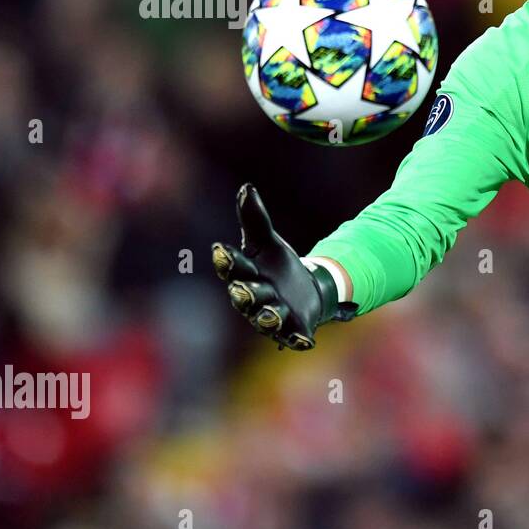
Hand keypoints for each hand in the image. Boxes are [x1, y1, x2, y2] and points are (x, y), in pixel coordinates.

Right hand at [211, 183, 354, 349]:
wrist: (305, 290)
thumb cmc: (278, 266)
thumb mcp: (269, 242)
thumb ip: (256, 218)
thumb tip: (247, 188)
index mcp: (244, 275)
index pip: (231, 267)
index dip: (226, 260)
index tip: (221, 249)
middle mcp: (253, 299)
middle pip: (246, 296)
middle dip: (245, 293)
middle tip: (244, 289)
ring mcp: (273, 317)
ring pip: (266, 319)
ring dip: (269, 317)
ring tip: (274, 313)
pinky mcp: (293, 330)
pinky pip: (294, 338)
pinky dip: (299, 340)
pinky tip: (306, 341)